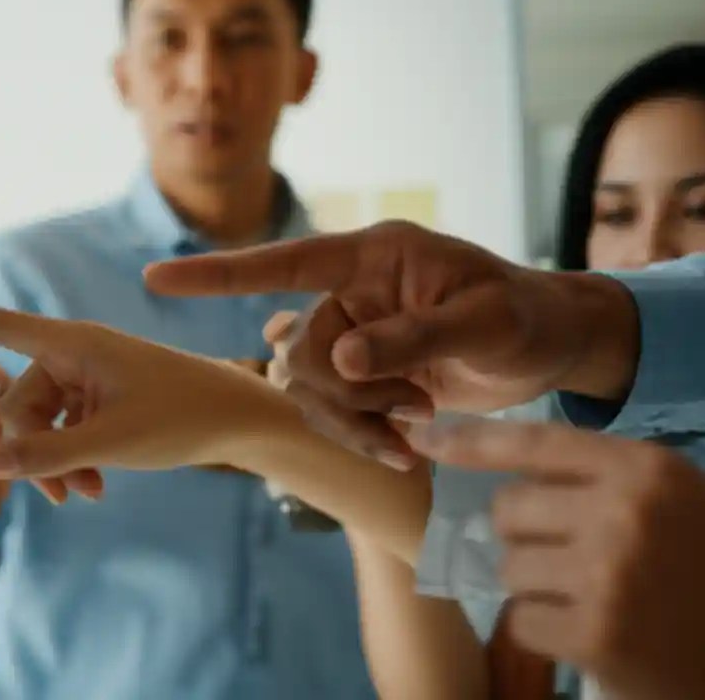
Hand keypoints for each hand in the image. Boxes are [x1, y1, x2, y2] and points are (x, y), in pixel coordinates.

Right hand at [0, 306, 297, 477]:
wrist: (240, 418)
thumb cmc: (183, 416)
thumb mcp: (112, 441)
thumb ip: (49, 453)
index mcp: (72, 342)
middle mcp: (74, 352)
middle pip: (18, 402)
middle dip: (31, 451)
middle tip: (63, 496)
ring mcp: (87, 377)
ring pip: (40, 424)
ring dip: (54, 462)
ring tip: (86, 495)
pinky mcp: (100, 398)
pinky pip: (64, 429)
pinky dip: (72, 458)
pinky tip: (94, 486)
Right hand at [147, 221, 638, 467]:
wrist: (550, 348)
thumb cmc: (525, 315)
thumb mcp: (482, 322)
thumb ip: (410, 337)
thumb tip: (338, 361)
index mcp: (371, 258)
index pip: (281, 261)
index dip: (216, 273)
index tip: (154, 278)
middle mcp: (350, 293)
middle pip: (299, 351)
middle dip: (345, 394)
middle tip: (412, 410)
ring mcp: (353, 336)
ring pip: (307, 389)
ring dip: (354, 420)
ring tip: (415, 428)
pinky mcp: (362, 376)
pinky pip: (328, 412)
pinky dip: (359, 435)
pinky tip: (403, 445)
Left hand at [413, 419, 704, 699]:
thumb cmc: (693, 561)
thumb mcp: (659, 496)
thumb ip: (586, 475)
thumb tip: (479, 462)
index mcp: (641, 469)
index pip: (533, 442)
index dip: (469, 440)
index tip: (424, 438)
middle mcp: (624, 513)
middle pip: (508, 510)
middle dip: (524, 536)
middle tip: (572, 558)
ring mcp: (607, 575)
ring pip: (508, 567)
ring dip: (534, 586)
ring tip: (586, 596)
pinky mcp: (595, 634)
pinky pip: (520, 619)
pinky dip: (543, 630)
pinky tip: (589, 630)